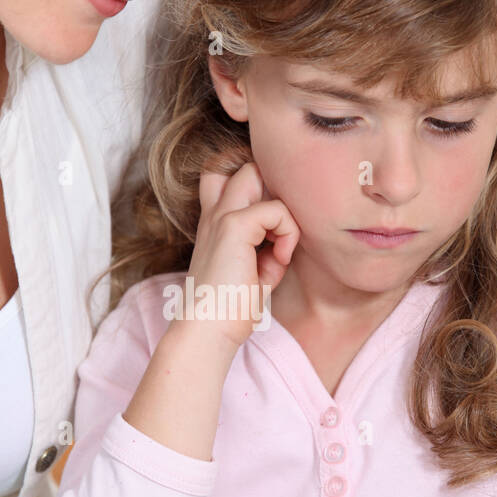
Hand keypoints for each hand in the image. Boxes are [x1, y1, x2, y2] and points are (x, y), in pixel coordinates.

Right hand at [185, 162, 299, 347]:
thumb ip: (270, 247)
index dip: (258, 190)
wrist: (208, 330)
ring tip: (279, 245)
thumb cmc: (231, 308)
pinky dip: (287, 233)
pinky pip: (277, 209)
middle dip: (272, 190)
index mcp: (215, 222)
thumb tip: (286, 239)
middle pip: (246, 166)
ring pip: (258, 174)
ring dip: (281, 209)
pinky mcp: (233, 225)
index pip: (228, 176)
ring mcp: (222, 215)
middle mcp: (215, 213)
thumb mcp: (257, 271)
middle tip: (278, 231)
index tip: (272, 231)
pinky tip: (279, 260)